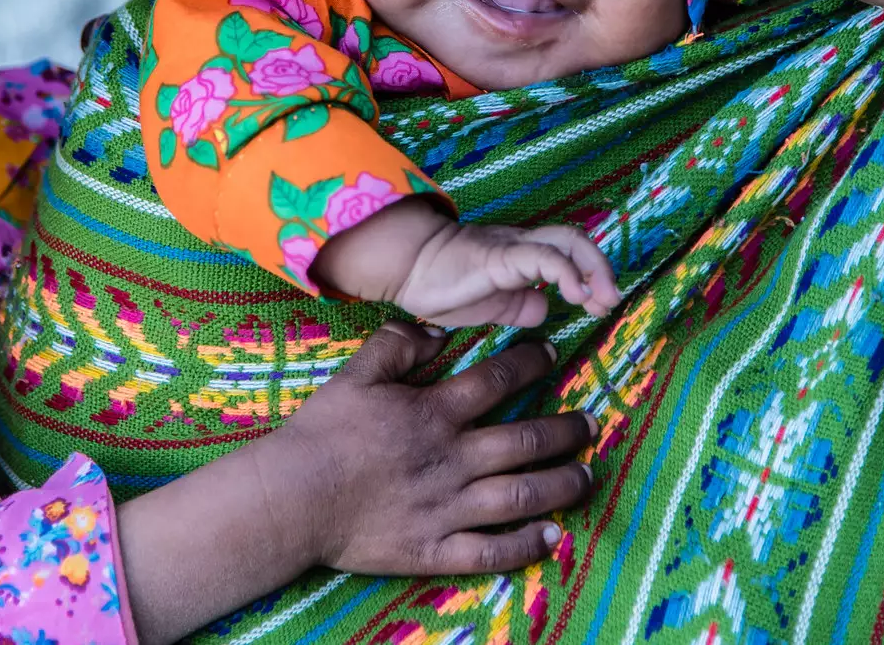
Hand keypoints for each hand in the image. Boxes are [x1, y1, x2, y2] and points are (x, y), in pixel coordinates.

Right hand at [116, 323, 592, 642]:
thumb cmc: (321, 434)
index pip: (496, 381)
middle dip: (565, 431)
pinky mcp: (434, 549)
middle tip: (591, 424)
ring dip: (562, 485)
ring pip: (522, 496)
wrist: (292, 498)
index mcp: (433, 413)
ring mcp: (448, 508)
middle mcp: (452, 459)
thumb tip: (436, 331)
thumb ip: (396, 346)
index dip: (530, 364)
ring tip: (587, 476)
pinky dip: (526, 545)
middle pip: (525, 442)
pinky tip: (551, 536)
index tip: (553, 355)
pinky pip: (491, 551)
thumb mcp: (355, 375)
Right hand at [311, 199, 620, 326]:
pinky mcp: (498, 256)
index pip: (567, 250)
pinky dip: (566, 272)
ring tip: (601, 299)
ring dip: (592, 268)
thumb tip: (545, 309)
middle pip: (574, 238)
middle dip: (601, 268)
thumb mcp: (489, 305)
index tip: (602, 306)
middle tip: (611, 302)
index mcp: (521, 256)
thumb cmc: (441, 284)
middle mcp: (522, 245)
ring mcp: (511, 247)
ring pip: (565, 240)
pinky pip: (540, 256)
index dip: (592, 272)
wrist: (404, 267)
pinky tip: (575, 294)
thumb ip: (517, 305)